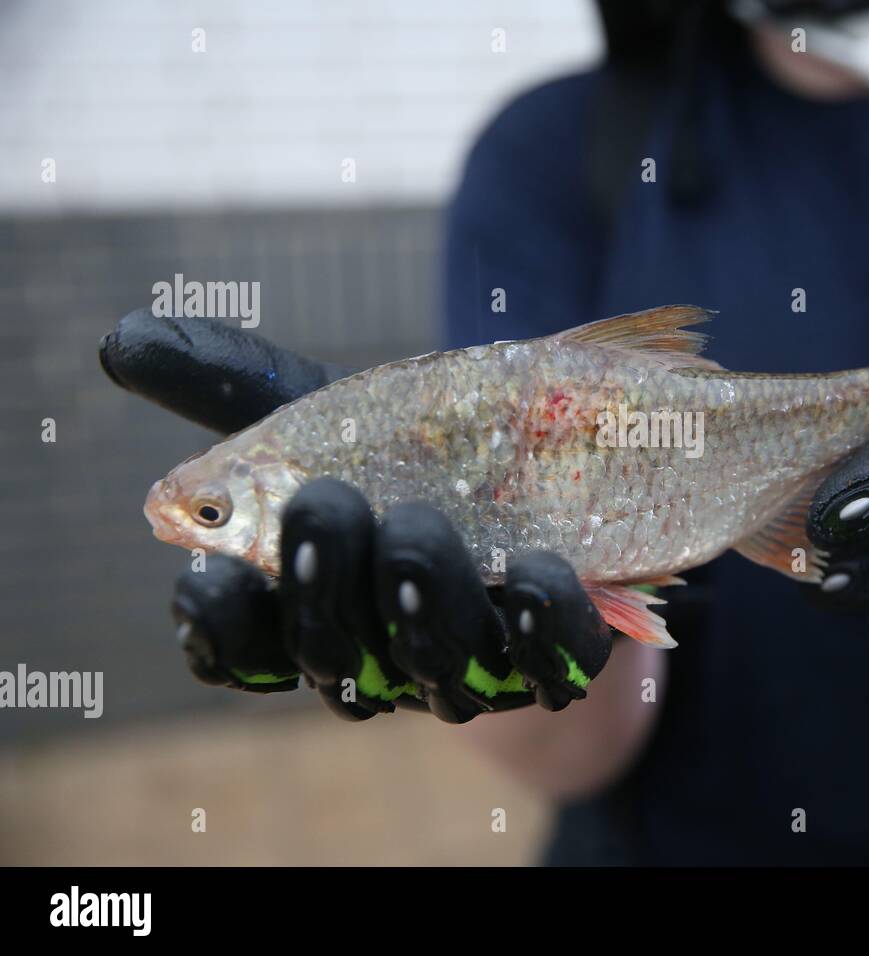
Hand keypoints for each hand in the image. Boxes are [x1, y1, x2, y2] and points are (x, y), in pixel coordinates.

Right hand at [101, 309, 611, 720]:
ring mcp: (473, 666)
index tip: (210, 574)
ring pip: (434, 666)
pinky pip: (549, 667)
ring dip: (419, 599)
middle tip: (327, 501)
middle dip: (322, 582)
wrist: (550, 498)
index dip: (221, 627)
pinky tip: (534, 573)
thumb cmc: (416, 467)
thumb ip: (237, 389)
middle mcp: (383, 656)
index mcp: (313, 608)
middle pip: (333, 652)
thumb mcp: (334, 420)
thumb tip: (121, 339)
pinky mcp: (557, 665)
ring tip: (417, 524)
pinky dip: (539, 625)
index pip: (241, 649)